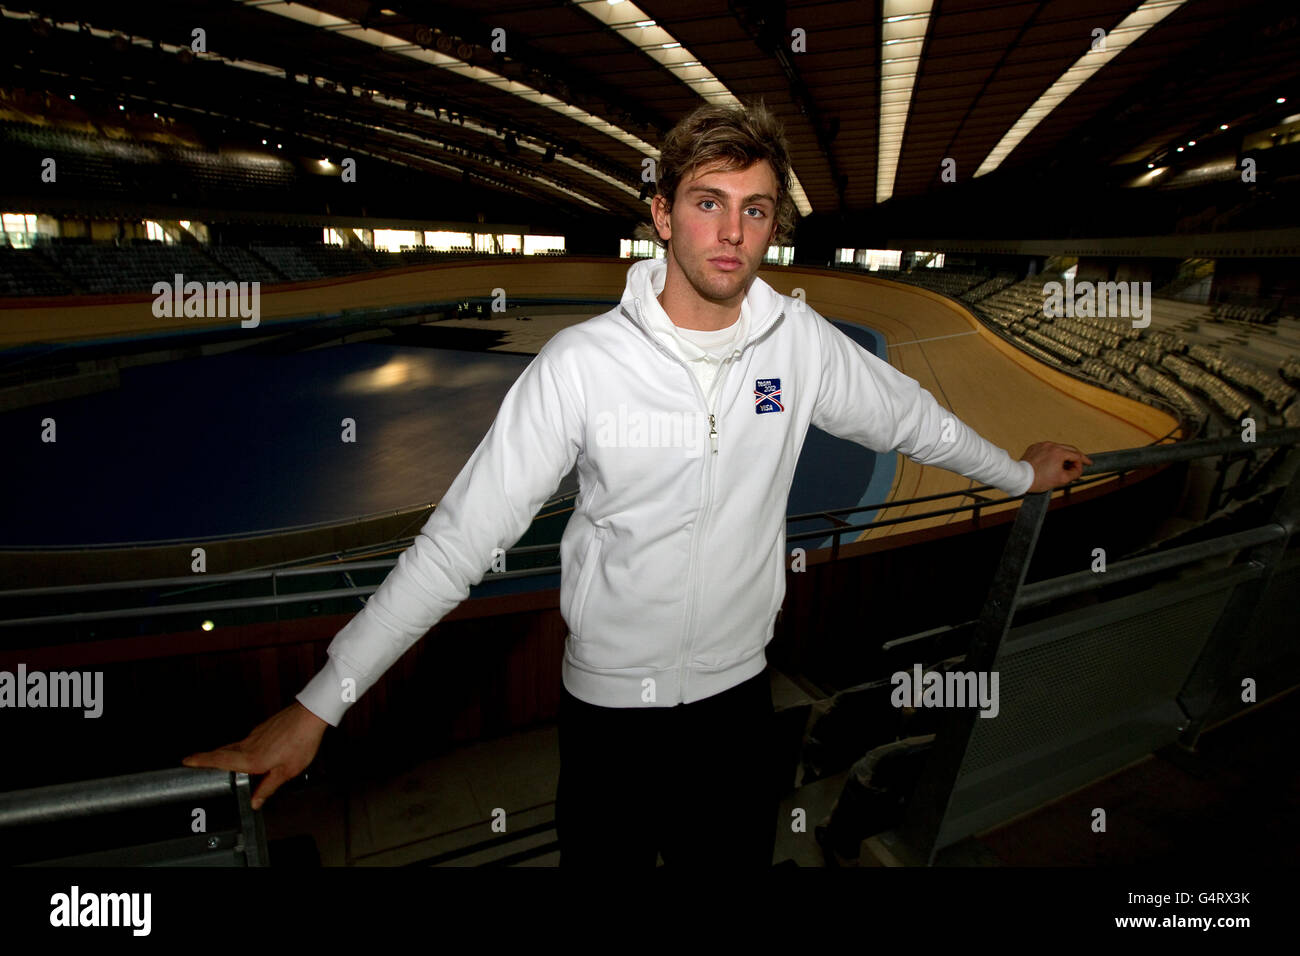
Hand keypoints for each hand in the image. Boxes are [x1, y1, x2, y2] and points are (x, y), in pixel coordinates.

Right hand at [182, 701, 327, 809]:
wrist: (310, 716)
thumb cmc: (301, 742)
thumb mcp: (287, 771)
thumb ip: (268, 787)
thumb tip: (255, 800)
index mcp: (252, 759)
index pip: (219, 760)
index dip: (200, 761)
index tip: (185, 761)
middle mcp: (249, 745)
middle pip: (221, 752)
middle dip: (206, 758)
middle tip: (192, 762)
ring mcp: (255, 735)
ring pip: (232, 746)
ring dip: (221, 753)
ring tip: (215, 761)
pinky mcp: (262, 729)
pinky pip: (244, 741)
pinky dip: (237, 748)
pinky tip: (245, 753)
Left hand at [1020, 441, 1092, 492]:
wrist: (1020, 478)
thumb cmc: (1039, 480)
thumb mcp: (1062, 480)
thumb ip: (1075, 473)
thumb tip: (1078, 469)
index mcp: (1059, 452)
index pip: (1076, 455)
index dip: (1083, 461)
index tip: (1088, 464)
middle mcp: (1050, 445)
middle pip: (1068, 449)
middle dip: (1075, 456)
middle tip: (1080, 463)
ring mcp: (1041, 445)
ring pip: (1057, 448)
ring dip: (1063, 455)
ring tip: (1065, 466)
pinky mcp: (1034, 447)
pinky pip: (1047, 449)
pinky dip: (1052, 454)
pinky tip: (1052, 463)